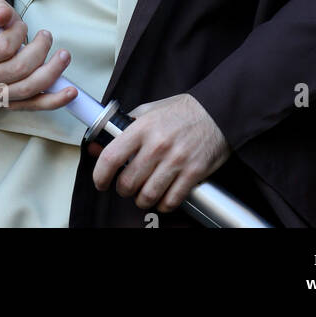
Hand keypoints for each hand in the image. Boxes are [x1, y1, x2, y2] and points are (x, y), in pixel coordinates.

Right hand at [0, 0, 77, 111]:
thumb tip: (3, 15)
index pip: (4, 47)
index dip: (19, 33)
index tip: (21, 26)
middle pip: (20, 68)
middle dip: (40, 49)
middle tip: (46, 36)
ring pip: (30, 88)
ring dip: (52, 71)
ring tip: (64, 55)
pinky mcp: (12, 104)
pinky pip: (36, 105)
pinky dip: (56, 99)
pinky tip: (71, 92)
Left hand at [89, 93, 229, 212]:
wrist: (217, 112)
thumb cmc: (182, 111)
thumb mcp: (148, 111)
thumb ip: (123, 128)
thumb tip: (98, 146)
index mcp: (143, 128)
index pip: (111, 157)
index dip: (100, 175)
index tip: (100, 182)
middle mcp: (157, 145)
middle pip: (128, 183)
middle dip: (123, 190)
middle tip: (126, 186)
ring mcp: (176, 161)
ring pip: (147, 196)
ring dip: (141, 200)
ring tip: (143, 194)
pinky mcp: (193, 173)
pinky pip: (171, 201)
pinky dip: (163, 205)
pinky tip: (162, 198)